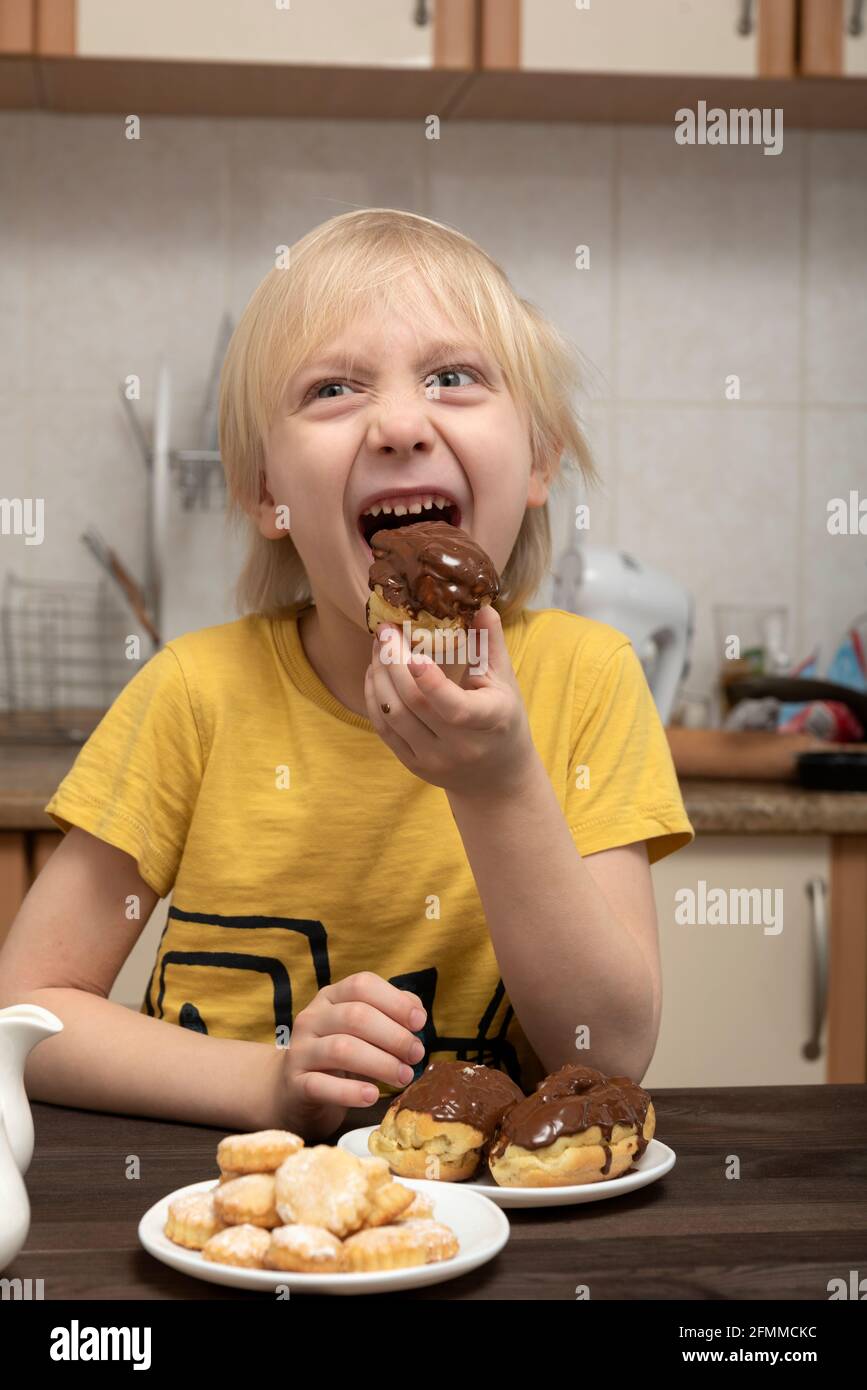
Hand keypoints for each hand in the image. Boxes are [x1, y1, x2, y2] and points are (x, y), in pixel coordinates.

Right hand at [280, 973, 426, 1140]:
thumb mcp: (361, 1031)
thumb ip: (389, 1015)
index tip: (420, 1022)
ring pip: (341, 1049)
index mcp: (330, 997)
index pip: (362, 985)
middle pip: (356, 1016)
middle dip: (394, 1036)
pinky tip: (372, 1096)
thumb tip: (417, 1012)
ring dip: (381, 1063)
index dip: (395, 1001)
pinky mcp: (295, 1084)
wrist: (290, 1091)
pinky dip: (350, 1091)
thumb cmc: (337, 1057)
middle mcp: (311, 1018)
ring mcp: (299, 1050)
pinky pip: (321, 1085)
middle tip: (417, 1055)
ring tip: (404, 1077)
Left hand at [363, 604, 536, 796]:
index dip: (430, 683)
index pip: (454, 707)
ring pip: (393, 715)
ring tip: (379, 647)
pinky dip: (375, 697)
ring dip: (379, 677)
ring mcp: (432, 759)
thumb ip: (490, 644)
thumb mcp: (505, 682)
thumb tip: (481, 606)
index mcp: (489, 722)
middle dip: (393, 663)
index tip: (412, 654)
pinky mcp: (412, 765)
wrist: (496, 777)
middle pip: (414, 704)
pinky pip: (384, 730)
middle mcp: (458, 746)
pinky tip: (375, 673)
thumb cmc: (503, 720)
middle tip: (385, 631)